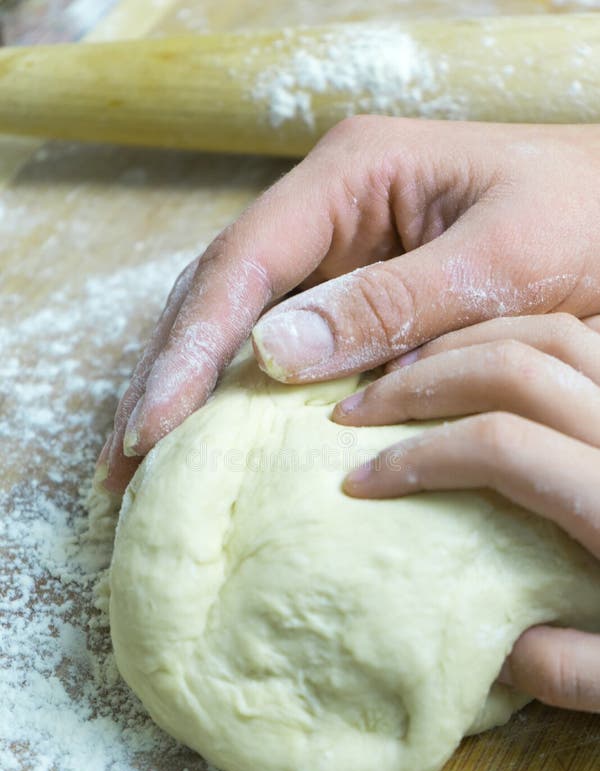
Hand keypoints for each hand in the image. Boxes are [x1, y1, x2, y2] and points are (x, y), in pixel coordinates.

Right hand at [97, 117, 599, 492]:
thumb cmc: (587, 220)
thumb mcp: (500, 262)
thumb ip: (390, 303)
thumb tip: (268, 355)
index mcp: (353, 175)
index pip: (245, 264)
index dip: (192, 349)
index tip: (154, 426)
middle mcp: (328, 207)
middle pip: (221, 291)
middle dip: (169, 375)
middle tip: (126, 460)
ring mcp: (335, 248)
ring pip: (236, 317)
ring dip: (190, 388)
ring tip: (144, 459)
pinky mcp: (351, 289)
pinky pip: (279, 340)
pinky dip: (239, 391)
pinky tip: (212, 435)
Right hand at [334, 312, 599, 712]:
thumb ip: (573, 668)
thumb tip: (495, 644)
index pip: (497, 447)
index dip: (418, 458)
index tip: (362, 482)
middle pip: (514, 368)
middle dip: (423, 382)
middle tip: (360, 406)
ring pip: (550, 334)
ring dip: (468, 344)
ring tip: (408, 366)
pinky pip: (589, 335)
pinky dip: (523, 333)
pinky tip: (485, 352)